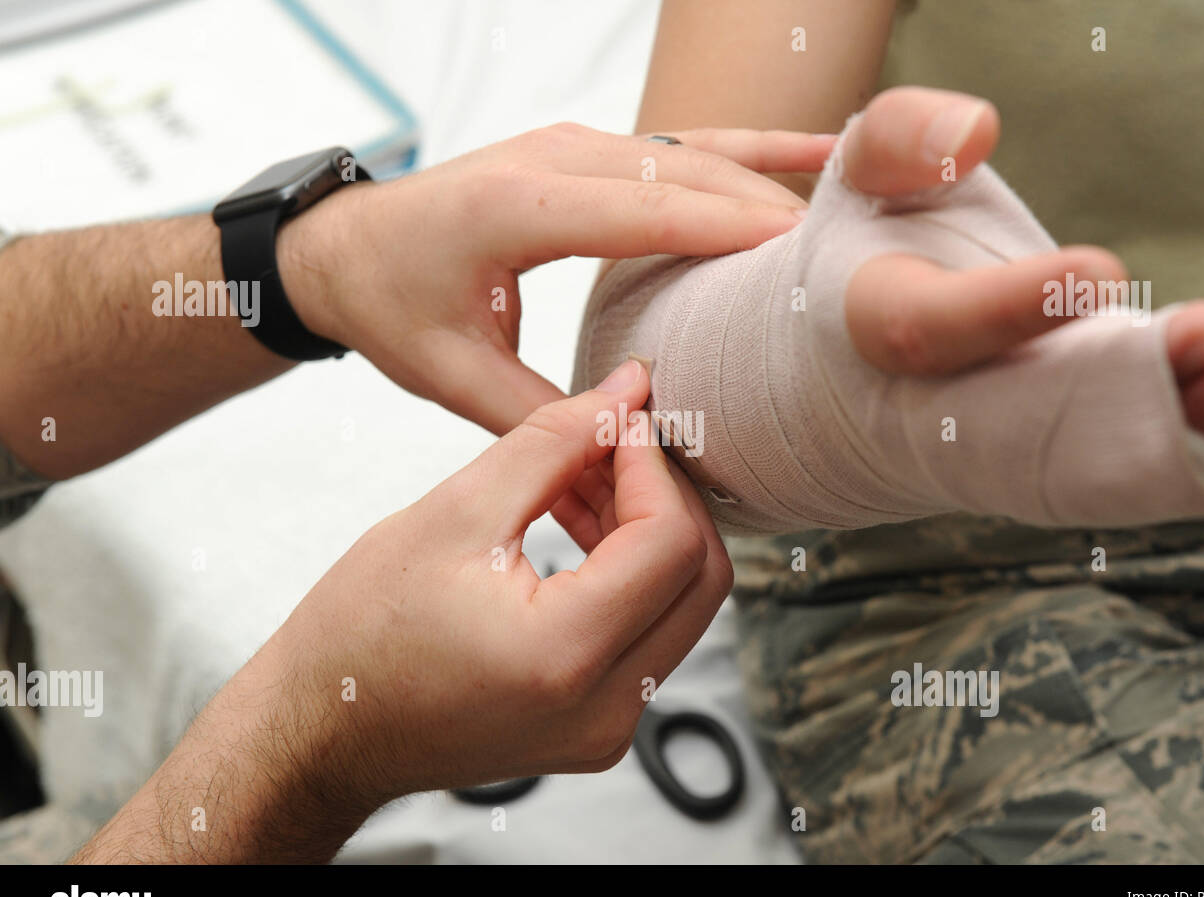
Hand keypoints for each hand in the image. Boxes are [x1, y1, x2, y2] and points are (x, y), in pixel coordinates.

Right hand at [266, 358, 732, 803]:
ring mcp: (607, 728)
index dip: (652, 465)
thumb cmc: (361, 632)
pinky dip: (628, 571)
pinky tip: (580, 521)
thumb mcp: (454, 512)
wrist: (321, 733)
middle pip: (701, 577)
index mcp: (565, 656)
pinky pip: (648, 633)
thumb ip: (552, 442)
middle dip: (664, 494)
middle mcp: (605, 709)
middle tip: (609, 441)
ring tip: (582, 474)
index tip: (615, 420)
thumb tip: (625, 392)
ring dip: (647, 527)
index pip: (672, 542)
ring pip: (681, 603)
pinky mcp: (598, 726)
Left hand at [277, 123, 829, 436]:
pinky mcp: (587, 151)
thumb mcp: (452, 377)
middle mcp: (550, 157)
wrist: (343, 248)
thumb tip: (631, 438)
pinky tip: (814, 150)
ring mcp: (573, 144)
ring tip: (852, 204)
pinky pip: (680, 142)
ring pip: (693, 148)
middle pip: (684, 170)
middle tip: (848, 253)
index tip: (802, 251)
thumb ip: (544, 412)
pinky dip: (749, 148)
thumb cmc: (390, 304)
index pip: (642, 210)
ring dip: (770, 175)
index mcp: (512, 207)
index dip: (727, 228)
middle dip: (769, 207)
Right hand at [833, 87, 1203, 450]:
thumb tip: (976, 133)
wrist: (873, 336)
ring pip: (1069, 450)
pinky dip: (1168, 446)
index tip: (1104, 273)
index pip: (929, 329)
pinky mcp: (1035, 446)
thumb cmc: (878, 238)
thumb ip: (905, 135)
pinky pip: (1097, 462)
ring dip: (1169, 420)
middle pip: (1020, 415)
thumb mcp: (868, 168)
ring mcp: (988, 435)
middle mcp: (928, 402)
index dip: (1011, 311)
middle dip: (1119, 388)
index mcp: (873, 324)